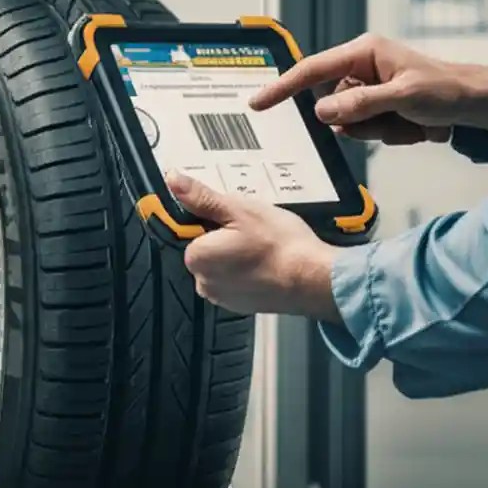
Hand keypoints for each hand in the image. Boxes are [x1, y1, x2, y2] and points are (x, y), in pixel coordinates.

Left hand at [165, 171, 341, 322]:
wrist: (313, 278)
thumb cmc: (279, 244)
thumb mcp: (239, 210)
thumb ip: (202, 197)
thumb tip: (174, 181)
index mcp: (197, 258)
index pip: (192, 231)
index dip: (214, 220)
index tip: (236, 219)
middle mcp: (204, 283)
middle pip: (207, 249)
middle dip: (225, 237)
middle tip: (254, 230)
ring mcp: (223, 298)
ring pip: (223, 265)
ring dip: (238, 255)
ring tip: (264, 246)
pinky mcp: (242, 305)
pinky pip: (237, 281)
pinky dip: (249, 271)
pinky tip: (269, 262)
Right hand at [250, 33, 487, 144]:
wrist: (477, 106)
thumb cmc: (447, 89)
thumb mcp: (403, 96)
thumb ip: (361, 104)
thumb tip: (323, 111)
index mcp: (364, 53)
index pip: (313, 71)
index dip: (283, 87)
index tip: (259, 103)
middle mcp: (363, 70)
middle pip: (334, 106)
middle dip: (362, 121)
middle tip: (394, 118)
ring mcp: (372, 93)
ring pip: (351, 124)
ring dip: (379, 130)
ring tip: (410, 121)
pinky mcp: (381, 111)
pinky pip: (368, 133)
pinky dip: (390, 135)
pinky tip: (414, 127)